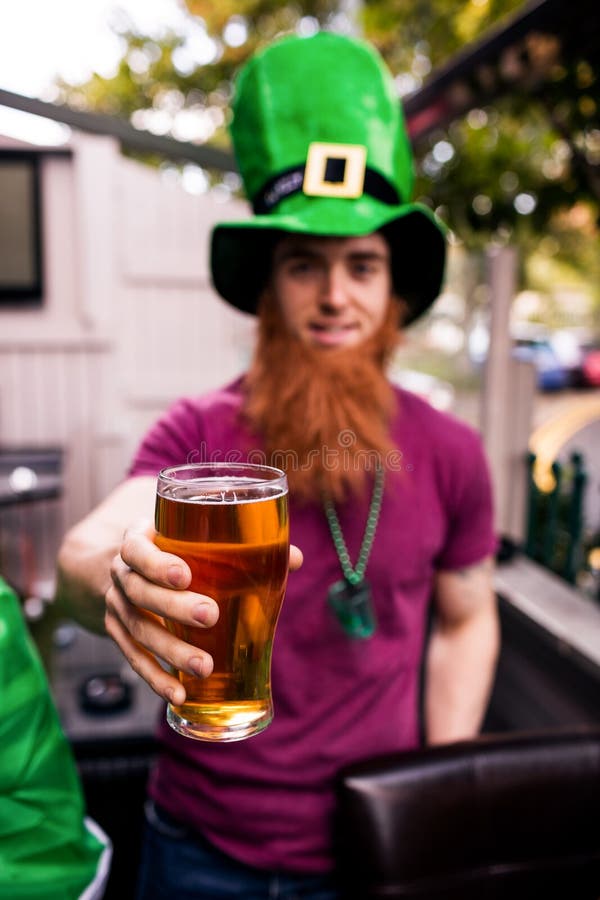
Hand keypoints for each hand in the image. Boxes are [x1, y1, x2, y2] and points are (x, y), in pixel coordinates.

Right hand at [105, 520, 301, 704]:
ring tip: (205, 666)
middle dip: (174, 606)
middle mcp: (120, 573)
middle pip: (139, 591)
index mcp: (138, 541)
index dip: (156, 562)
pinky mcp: (117, 633)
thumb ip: (241, 546)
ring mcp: (115, 605)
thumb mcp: (194, 538)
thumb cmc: (175, 548)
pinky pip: (133, 658)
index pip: (136, 549)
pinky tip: (179, 693)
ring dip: (170, 650)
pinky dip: (155, 677)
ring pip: (138, 630)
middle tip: (210, 615)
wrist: (130, 567)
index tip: (184, 574)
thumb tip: (295, 558)